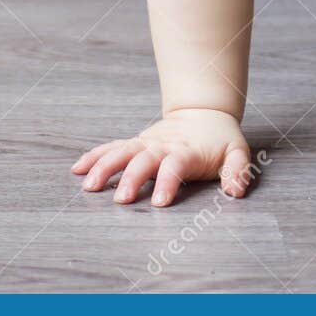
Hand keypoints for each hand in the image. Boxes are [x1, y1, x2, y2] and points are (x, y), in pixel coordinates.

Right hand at [71, 108, 253, 205]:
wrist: (204, 112)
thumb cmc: (221, 139)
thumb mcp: (238, 151)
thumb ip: (238, 170)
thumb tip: (235, 192)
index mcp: (187, 151)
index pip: (175, 166)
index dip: (167, 182)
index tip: (158, 203)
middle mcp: (162, 146)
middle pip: (143, 160)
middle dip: (131, 179)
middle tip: (120, 200)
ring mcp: (146, 143)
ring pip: (122, 152)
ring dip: (104, 167)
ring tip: (88, 186)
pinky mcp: (136, 143)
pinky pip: (112, 148)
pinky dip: (94, 156)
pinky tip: (77, 169)